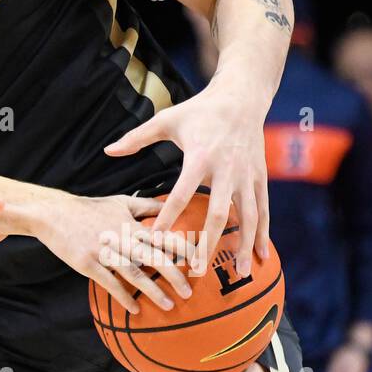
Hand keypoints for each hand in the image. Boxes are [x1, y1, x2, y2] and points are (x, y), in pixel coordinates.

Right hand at [34, 193, 196, 314]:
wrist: (55, 213)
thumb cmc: (90, 208)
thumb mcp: (120, 202)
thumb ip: (146, 206)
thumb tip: (168, 206)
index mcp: (130, 223)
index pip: (163, 236)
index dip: (182, 249)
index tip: (198, 262)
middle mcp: (120, 238)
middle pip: (153, 258)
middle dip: (174, 275)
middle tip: (190, 292)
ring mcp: (104, 252)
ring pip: (134, 274)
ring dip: (153, 291)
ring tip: (169, 305)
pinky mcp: (88, 264)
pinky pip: (109, 283)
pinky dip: (123, 297)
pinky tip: (135, 309)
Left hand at [105, 74, 268, 277]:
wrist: (241, 98)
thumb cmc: (198, 111)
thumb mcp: (166, 120)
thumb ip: (136, 138)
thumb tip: (107, 151)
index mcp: (200, 156)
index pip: (182, 193)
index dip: (169, 217)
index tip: (156, 239)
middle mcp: (227, 169)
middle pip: (219, 212)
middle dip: (208, 242)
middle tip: (197, 269)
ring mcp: (247, 175)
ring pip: (249, 215)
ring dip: (244, 245)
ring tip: (240, 273)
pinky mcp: (260, 178)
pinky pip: (263, 210)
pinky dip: (263, 234)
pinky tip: (260, 256)